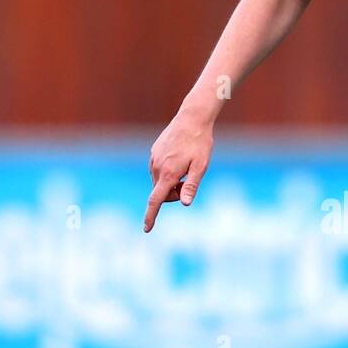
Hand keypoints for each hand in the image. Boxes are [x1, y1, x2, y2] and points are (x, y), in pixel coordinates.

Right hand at [144, 108, 213, 231]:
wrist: (191, 118)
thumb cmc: (199, 143)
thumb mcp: (201, 166)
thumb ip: (191, 186)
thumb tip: (185, 204)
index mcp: (168, 173)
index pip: (156, 200)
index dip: (151, 216)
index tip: (146, 229)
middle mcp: (156, 167)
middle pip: (161, 193)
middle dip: (174, 194)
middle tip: (189, 181)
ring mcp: (153, 159)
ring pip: (160, 182)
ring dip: (172, 182)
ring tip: (186, 166)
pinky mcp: (154, 152)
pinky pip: (159, 170)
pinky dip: (168, 172)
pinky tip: (180, 157)